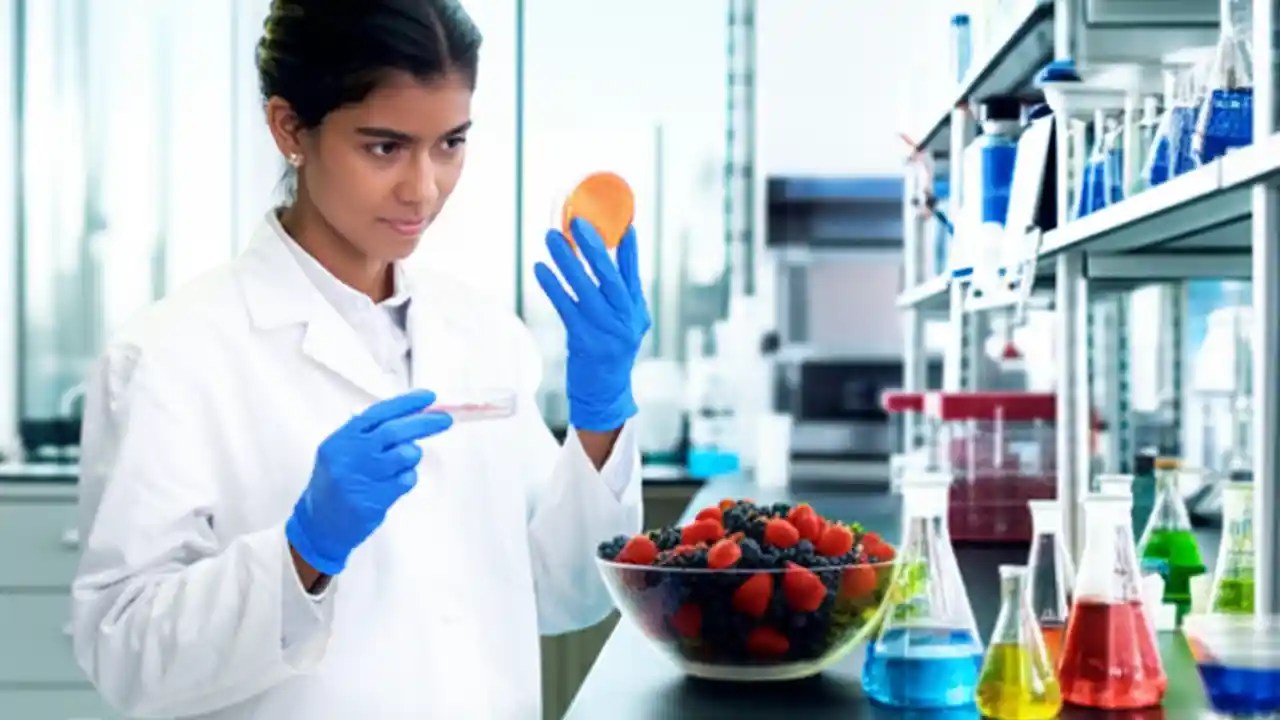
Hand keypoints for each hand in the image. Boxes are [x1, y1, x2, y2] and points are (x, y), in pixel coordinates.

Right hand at [286, 389, 452, 574]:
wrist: (319, 524)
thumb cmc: (334, 484)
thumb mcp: (339, 451)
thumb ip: (367, 434)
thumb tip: (409, 416)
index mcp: (341, 439)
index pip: (377, 413)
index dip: (406, 403)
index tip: (428, 397)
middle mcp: (350, 456)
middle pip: (394, 431)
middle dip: (424, 423)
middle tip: (444, 420)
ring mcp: (362, 479)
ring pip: (405, 455)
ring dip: (413, 454)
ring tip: (406, 459)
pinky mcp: (374, 500)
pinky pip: (406, 480)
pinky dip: (409, 477)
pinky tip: (396, 481)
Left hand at [534, 218, 650, 431]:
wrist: (605, 395)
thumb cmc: (611, 354)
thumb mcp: (627, 326)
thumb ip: (623, 299)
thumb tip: (612, 264)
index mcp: (636, 311)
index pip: (633, 274)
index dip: (629, 249)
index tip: (624, 223)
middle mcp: (624, 319)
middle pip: (610, 277)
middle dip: (594, 247)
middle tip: (578, 222)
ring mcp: (605, 331)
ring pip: (584, 289)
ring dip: (567, 261)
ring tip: (551, 238)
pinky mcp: (584, 341)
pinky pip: (566, 307)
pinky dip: (552, 286)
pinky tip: (540, 269)